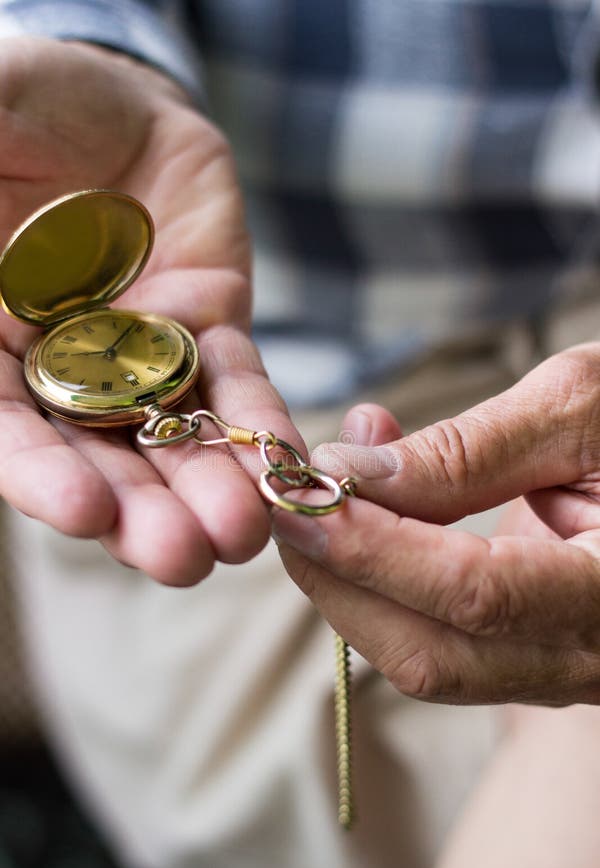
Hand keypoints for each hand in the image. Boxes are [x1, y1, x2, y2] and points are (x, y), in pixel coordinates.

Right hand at [0, 37, 301, 584]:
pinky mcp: (210, 333)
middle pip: (99, 457)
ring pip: (173, 437)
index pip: (7, 430)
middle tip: (182, 559)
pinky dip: (259, 428)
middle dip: (140, 512)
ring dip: (208, 490)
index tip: (80, 513)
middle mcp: (62, 371)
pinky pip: (238, 386)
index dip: (39, 474)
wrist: (114, 101)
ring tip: (240, 536)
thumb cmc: (24, 109)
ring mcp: (141, 358)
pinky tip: (284, 469)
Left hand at [275, 345, 599, 704]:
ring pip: (427, 662)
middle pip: (433, 655)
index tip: (298, 501)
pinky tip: (370, 519)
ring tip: (326, 498)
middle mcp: (594, 657)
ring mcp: (563, 669)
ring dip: (353, 586)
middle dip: (340, 583)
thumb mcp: (583, 409)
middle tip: (289, 506)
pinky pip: (442, 643)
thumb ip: (471, 450)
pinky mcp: (535, 657)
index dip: (372, 551)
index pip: (473, 594)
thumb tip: (356, 475)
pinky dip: (387, 587)